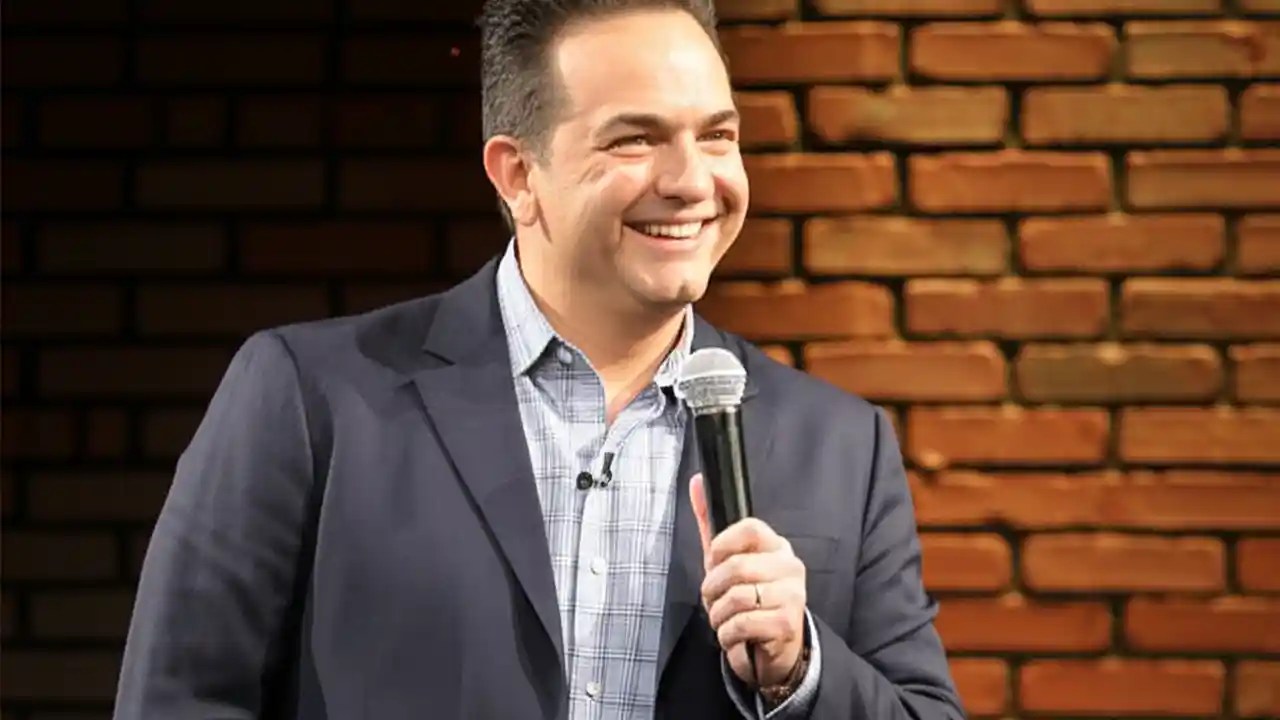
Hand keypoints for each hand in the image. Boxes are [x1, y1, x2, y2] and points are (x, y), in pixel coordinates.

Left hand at [690, 473, 806, 686]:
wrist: (777, 646)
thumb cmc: (749, 598)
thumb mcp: (728, 559)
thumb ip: (711, 522)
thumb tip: (696, 481)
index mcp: (776, 546)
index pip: (750, 528)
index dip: (722, 544)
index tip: (713, 561)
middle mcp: (790, 566)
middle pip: (736, 567)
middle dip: (712, 589)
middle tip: (713, 600)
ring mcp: (792, 595)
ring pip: (736, 598)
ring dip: (718, 615)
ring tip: (724, 619)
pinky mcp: (787, 624)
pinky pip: (741, 624)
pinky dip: (727, 634)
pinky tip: (734, 635)